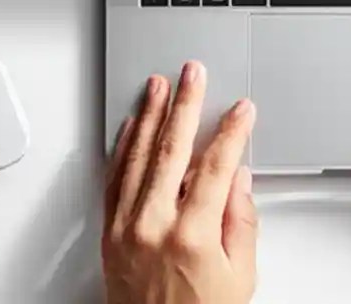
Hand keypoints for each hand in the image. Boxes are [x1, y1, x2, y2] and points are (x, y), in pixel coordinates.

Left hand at [103, 61, 258, 303]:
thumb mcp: (240, 276)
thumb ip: (241, 222)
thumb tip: (238, 179)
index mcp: (192, 235)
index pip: (216, 166)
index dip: (231, 132)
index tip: (241, 110)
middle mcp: (153, 226)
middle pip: (172, 149)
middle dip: (185, 104)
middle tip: (193, 74)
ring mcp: (126, 227)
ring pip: (137, 156)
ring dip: (149, 115)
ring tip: (159, 86)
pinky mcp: (109, 233)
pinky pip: (114, 178)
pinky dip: (123, 147)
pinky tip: (130, 126)